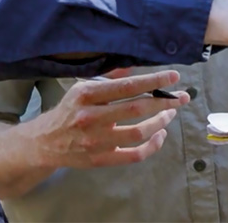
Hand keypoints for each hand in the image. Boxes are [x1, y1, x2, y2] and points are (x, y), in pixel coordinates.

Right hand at [24, 70, 188, 169]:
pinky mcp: (100, 159)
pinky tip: (160, 135)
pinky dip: (152, 146)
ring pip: (138, 132)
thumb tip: (134, 67)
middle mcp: (91, 117)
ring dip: (160, 121)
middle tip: (182, 97)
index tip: (173, 77)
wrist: (45, 142)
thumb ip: (109, 78)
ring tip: (170, 113)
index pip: (126, 86)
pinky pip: (134, 155)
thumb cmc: (68, 111)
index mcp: (86, 95)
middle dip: (164, 101)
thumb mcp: (82, 87)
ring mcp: (96, 141)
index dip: (152, 81)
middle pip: (136, 108)